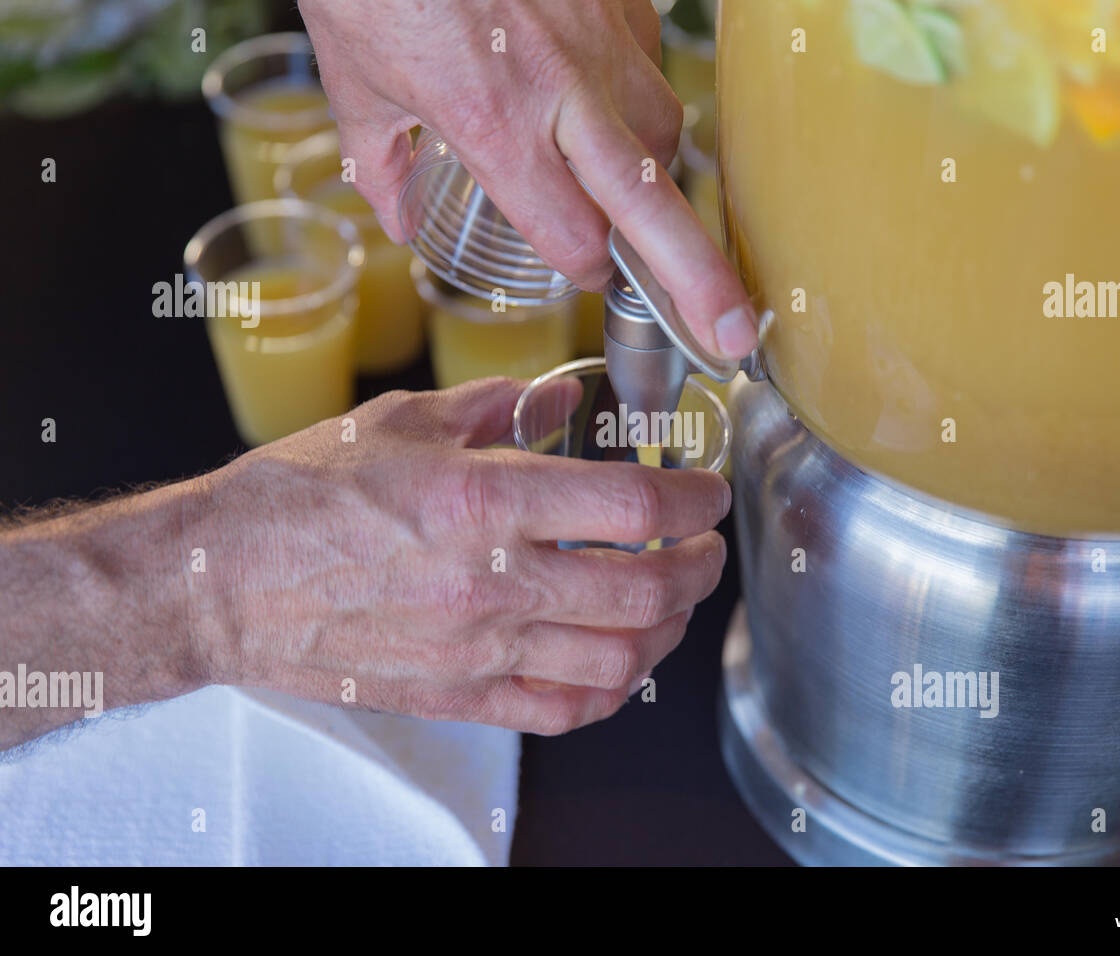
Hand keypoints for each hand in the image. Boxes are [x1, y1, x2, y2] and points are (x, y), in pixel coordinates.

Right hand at [192, 380, 729, 734]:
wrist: (225, 583)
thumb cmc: (301, 495)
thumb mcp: (404, 420)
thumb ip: (500, 406)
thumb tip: (566, 401)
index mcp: (481, 500)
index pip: (632, 505)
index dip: (692, 497)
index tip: (706, 489)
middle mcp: (490, 582)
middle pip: (644, 589)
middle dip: (698, 565)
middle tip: (705, 543)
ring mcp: (478, 649)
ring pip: (620, 658)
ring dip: (670, 627)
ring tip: (675, 597)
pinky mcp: (460, 695)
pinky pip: (564, 709)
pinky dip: (615, 689)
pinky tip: (624, 659)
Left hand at [299, 0, 759, 359]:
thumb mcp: (352, 78)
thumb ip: (383, 162)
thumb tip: (398, 216)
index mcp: (494, 123)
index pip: (577, 237)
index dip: (587, 270)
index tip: (588, 274)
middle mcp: (563, 90)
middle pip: (653, 208)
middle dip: (697, 281)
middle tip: (731, 334)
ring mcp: (603, 37)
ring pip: (667, 132)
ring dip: (661, 176)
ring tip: (650, 201)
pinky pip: (651, 64)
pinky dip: (638, 96)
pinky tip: (608, 101)